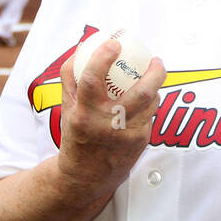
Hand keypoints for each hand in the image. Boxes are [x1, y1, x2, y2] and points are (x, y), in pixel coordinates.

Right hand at [54, 39, 164, 201]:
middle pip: (142, 93)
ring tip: (153, 73)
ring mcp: (128, 135)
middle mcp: (107, 125)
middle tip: (155, 59)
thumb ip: (71, 76)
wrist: (85, 177)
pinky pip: (151, 114)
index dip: (102, 58)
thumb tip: (83, 45)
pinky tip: (147, 96)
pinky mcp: (141, 142)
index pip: (92, 80)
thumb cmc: (75, 134)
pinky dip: (150, 102)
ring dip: (154, 85)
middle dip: (155, 72)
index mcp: (84, 114)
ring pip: (151, 102)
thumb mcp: (66, 107)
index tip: (113, 43)